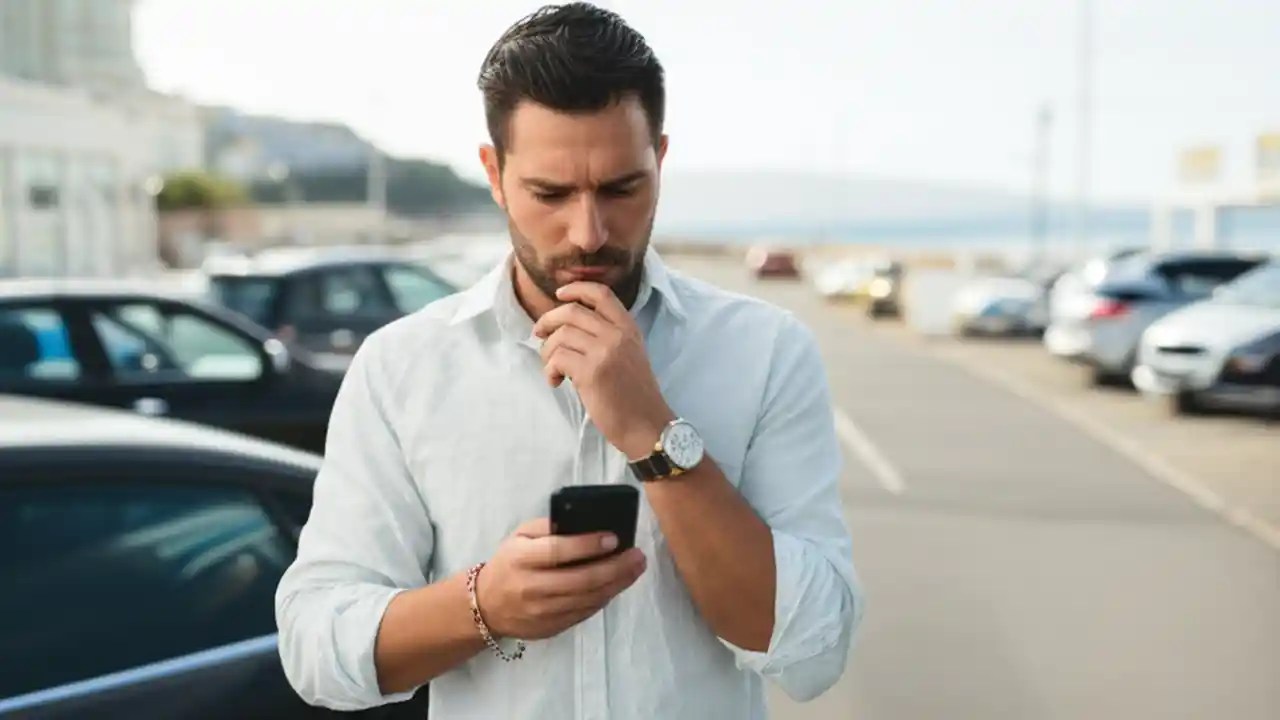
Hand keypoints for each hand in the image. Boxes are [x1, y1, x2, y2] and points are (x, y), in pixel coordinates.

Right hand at [476, 518, 646, 639]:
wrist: (487, 605)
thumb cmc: (509, 562)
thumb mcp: (519, 536)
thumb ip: (548, 526)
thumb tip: (584, 522)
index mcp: (521, 558)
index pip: (558, 551)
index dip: (588, 545)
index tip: (614, 538)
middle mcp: (531, 587)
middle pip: (580, 580)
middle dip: (615, 568)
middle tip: (637, 556)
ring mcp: (541, 612)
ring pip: (587, 599)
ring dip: (617, 584)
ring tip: (635, 568)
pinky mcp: (551, 627)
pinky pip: (584, 613)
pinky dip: (604, 598)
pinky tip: (617, 584)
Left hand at [533, 282, 675, 458]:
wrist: (646, 426)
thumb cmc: (633, 396)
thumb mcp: (629, 355)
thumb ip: (606, 337)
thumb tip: (567, 327)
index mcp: (628, 328)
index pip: (601, 294)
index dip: (576, 289)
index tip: (560, 294)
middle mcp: (617, 335)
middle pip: (572, 312)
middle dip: (548, 320)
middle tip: (538, 334)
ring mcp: (605, 352)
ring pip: (560, 336)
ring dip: (548, 352)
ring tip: (553, 369)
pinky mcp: (591, 372)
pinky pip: (557, 359)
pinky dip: (550, 370)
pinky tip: (556, 382)